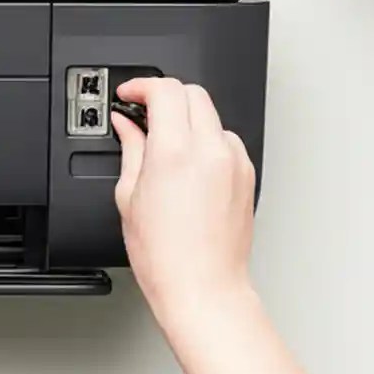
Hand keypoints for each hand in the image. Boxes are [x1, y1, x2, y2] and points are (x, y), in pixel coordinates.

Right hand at [111, 78, 255, 319]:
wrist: (203, 287)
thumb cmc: (166, 256)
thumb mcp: (129, 197)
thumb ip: (131, 149)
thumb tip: (126, 125)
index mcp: (175, 152)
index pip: (165, 90)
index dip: (142, 86)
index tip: (130, 95)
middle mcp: (210, 151)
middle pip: (192, 92)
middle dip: (165, 95)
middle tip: (143, 112)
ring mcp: (234, 162)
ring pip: (211, 115)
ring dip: (187, 118)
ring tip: (166, 144)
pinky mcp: (247, 175)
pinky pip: (226, 140)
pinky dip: (206, 140)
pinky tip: (188, 164)